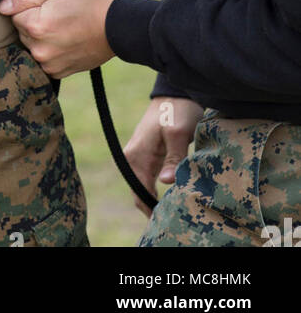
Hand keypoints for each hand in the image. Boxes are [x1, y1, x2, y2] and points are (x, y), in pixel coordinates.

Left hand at [0, 0, 116, 76]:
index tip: (49, 4)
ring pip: (31, 46)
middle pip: (22, 32)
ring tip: (64, 28)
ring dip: (41, 37)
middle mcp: (40, 50)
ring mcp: (49, 64)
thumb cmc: (89, 1)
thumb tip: (2, 7)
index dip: (30, 6)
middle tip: (58, 14)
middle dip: (33, 22)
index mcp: (36, 26)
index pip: (14, 14)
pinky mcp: (59, 73)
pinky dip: (50, 50)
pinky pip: (43, 59)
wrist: (118, 27)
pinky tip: (66, 41)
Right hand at [123, 97, 203, 216]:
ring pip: (144, 187)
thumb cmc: (177, 110)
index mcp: (136, 154)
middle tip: (172, 220)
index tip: (166, 220)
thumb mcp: (178, 133)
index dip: (151, 209)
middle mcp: (133, 157)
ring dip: (155, 200)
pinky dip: (156, 190)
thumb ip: (173, 158)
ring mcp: (140, 156)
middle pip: (139, 192)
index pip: (139, 192)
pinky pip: (149, 179)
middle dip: (152, 208)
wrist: (175, 92)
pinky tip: (171, 198)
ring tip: (174, 212)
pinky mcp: (149, 155)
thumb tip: (165, 182)